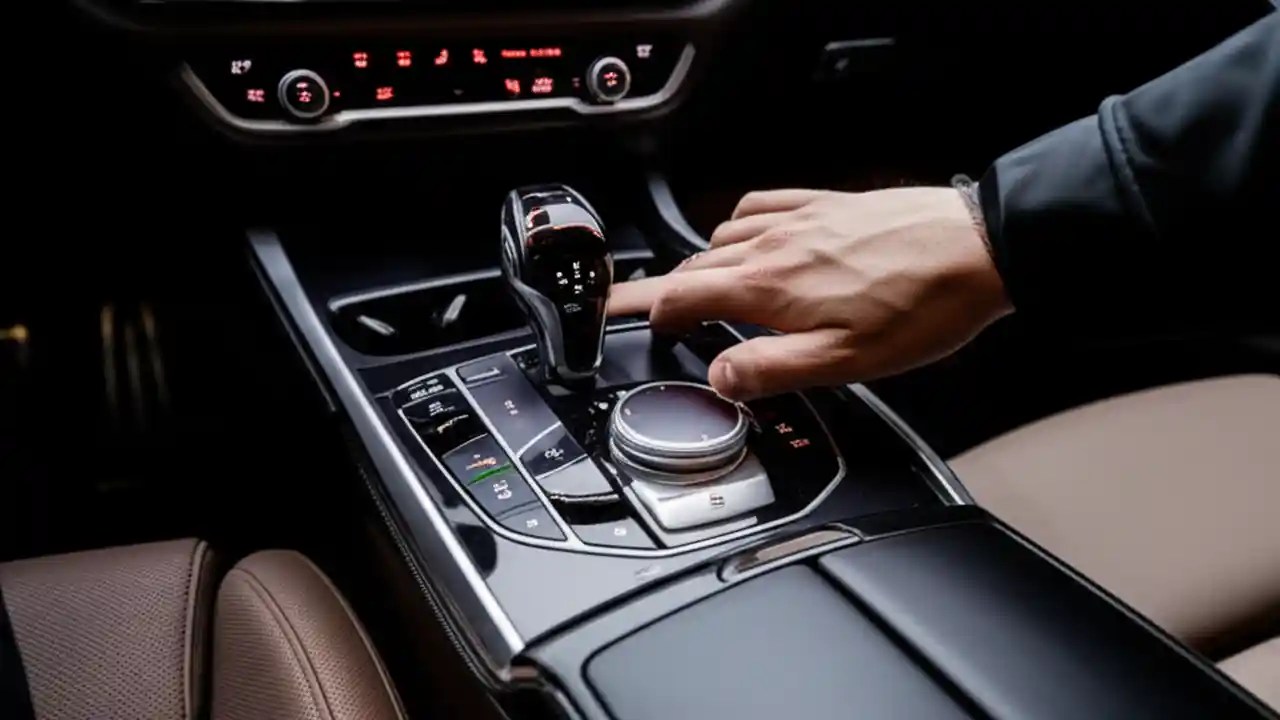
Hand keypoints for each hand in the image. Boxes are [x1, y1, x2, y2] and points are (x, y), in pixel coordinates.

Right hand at [609, 187, 1011, 400]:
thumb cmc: (921, 307)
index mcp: (768, 288)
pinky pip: (758, 207)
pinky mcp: (825, 204)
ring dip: (703, 266)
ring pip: (722, 238)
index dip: (639, 312)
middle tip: (656, 317)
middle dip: (668, 295)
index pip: (679, 296)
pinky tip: (749, 239)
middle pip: (694, 267)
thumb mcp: (844, 362)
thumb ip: (770, 370)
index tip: (613, 321)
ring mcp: (798, 219)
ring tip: (706, 292)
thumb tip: (720, 377)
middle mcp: (774, 246)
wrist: (977, 248)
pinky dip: (737, 227)